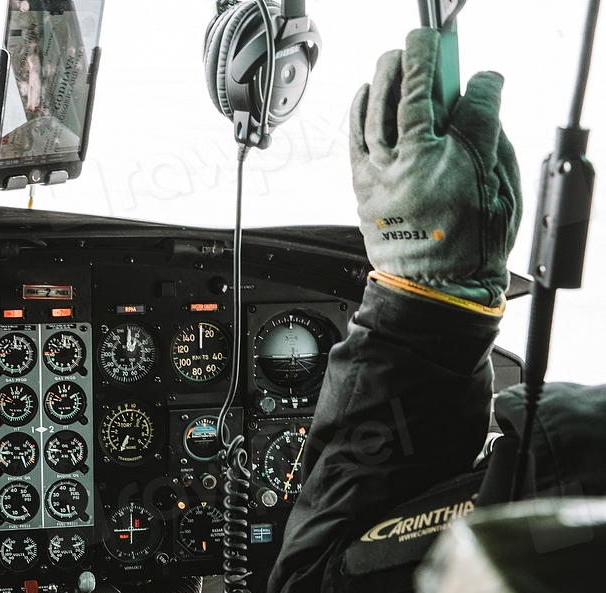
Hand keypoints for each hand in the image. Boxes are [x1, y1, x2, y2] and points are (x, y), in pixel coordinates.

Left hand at [350, 28, 521, 308]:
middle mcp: (415, 165)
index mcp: (457, 165)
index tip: (465, 60)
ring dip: (383, 80)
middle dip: (413, 63)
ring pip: (377, 114)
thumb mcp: (499, 187)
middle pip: (411, 99)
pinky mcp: (362, 186)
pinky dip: (359, 111)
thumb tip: (478, 99)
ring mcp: (383, 175)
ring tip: (392, 60)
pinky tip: (365, 93)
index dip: (467, 79)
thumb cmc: (469, 244)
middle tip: (417, 44)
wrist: (433, 287)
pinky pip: (355, 138)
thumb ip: (488, 137)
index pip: (463, 104)